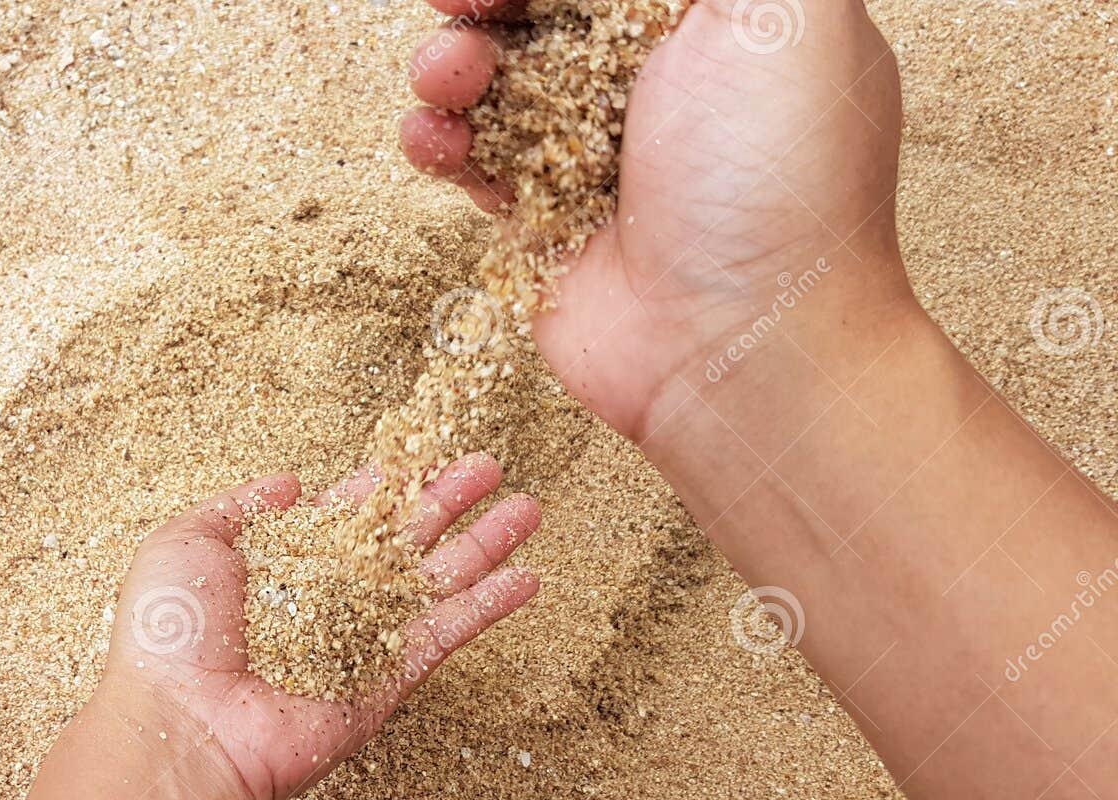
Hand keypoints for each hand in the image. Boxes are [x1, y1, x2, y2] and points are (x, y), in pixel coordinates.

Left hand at [102, 452, 539, 799]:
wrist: (183, 726)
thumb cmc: (170, 635)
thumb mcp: (185, 542)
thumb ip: (239, 506)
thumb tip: (290, 481)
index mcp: (281, 563)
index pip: (346, 512)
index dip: (386, 482)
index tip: (422, 451)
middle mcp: (326, 598)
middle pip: (401, 538)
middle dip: (447, 499)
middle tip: (489, 465)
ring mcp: (360, 639)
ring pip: (435, 580)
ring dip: (485, 544)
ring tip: (529, 508)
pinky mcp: (386, 679)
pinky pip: (446, 635)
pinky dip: (489, 607)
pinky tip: (527, 578)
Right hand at [401, 0, 913, 438]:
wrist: (742, 349)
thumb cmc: (780, 178)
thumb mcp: (778, 5)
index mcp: (721, 20)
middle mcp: (660, 79)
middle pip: (545, 7)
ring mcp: (599, 149)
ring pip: (496, 74)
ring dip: (452, 62)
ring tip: (447, 77)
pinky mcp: (549, 219)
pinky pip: (473, 158)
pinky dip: (439, 139)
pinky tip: (436, 138)